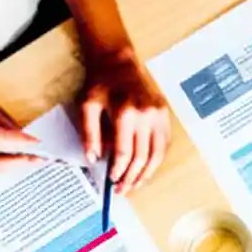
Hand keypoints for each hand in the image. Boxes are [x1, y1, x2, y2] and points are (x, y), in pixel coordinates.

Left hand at [79, 48, 170, 193]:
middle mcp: (145, 115)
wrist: (119, 62)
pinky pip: (164, 144)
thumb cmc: (101, 84)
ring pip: (156, 154)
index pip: (124, 152)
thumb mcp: (87, 106)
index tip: (111, 180)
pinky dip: (156, 160)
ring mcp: (158, 115)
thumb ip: (89, 134)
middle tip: (122, 189)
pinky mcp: (164, 114)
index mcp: (125, 113)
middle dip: (131, 177)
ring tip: (136, 185)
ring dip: (146, 173)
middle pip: (141, 157)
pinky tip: (147, 169)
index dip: (118, 170)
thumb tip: (94, 158)